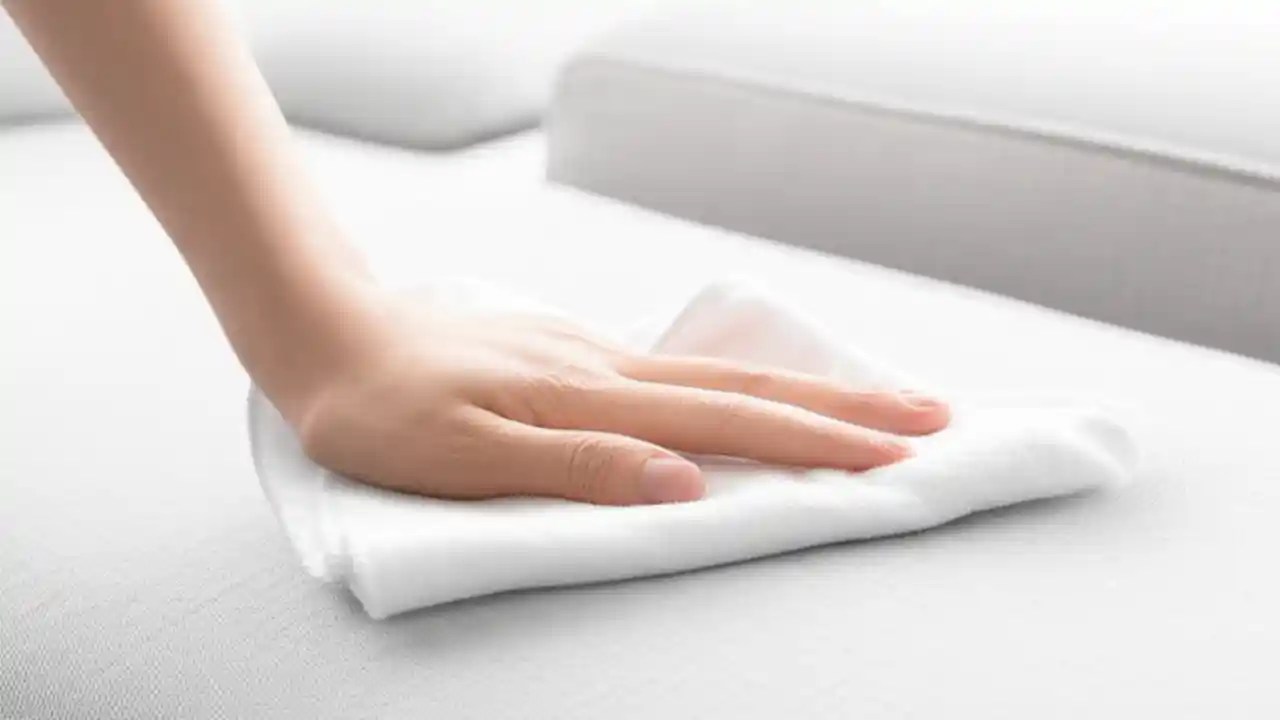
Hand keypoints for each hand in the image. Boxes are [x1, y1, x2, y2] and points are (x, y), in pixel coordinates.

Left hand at [279, 289, 949, 505]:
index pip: (729, 424)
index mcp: (592, 397)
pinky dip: (744, 384)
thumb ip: (575, 469)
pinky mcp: (575, 354)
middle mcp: (609, 368)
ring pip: (721, 372)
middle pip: (748, 387)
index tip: (895, 456)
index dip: (817, 441)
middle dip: (846, 405)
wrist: (329, 333)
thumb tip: (683, 486)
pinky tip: (758, 394)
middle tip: (932, 418)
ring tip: (875, 403)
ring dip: (806, 388)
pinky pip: (681, 370)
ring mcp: (595, 354)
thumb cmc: (381, 408)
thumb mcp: (462, 456)